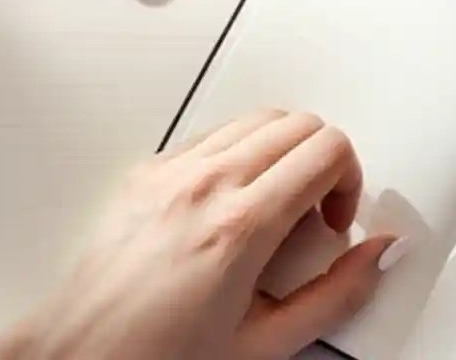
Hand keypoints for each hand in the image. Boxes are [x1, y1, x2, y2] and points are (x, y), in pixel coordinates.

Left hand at [0, 110, 407, 359]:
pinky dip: (239, 154)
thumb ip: (338, 294)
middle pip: (299, 123)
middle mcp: (205, 184)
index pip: (327, 148)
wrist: (76, 359)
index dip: (350, 180)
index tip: (336, 220)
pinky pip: (213, 134)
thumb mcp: (267, 343)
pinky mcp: (145, 172)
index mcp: (241, 225)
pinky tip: (234, 203)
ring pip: (257, 118)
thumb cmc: (156, 359)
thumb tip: (379, 256)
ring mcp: (170, 172)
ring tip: (276, 208)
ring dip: (282, 152)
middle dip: (324, 161)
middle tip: (315, 213)